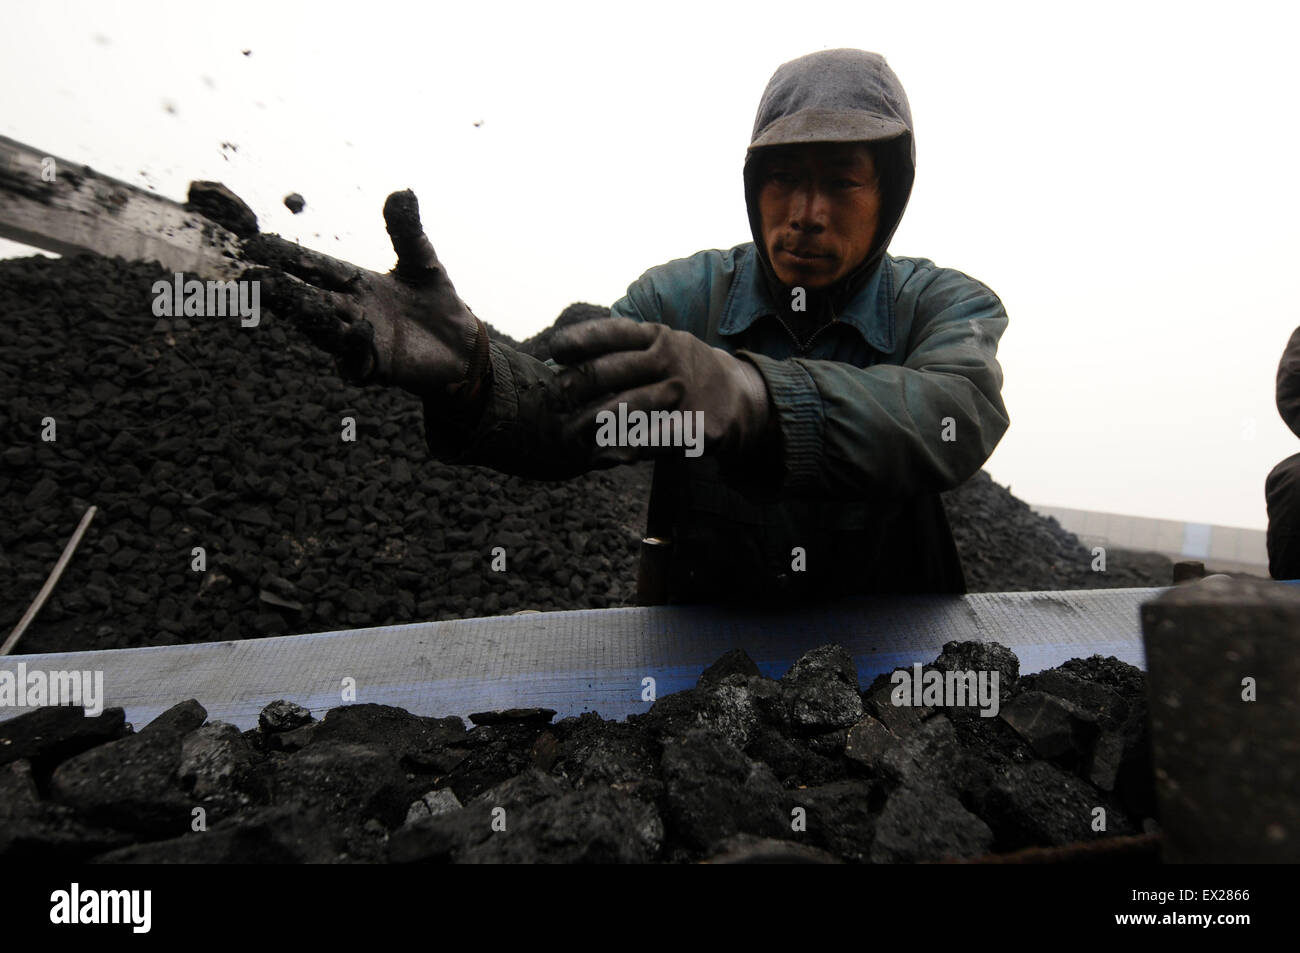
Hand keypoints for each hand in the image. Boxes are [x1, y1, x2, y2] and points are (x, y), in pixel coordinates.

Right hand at [246, 190, 487, 400]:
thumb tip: (403, 191)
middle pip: (305, 298)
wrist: (461, 345)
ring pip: (323, 329)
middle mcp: (347, 310)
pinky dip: (354, 347)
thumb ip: (407, 230)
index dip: (284, 256)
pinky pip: (356, 360)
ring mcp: (358, 341)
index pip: (311, 265)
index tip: (254, 245)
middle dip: (279, 290)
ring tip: (294, 302)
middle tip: (250, 279)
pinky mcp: (376, 367)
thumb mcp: (422, 260)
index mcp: (352, 282)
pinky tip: (359, 329)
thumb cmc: (434, 301)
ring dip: (307, 316)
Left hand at [549, 318, 771, 464]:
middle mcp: (670, 359)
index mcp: (658, 336)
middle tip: (553, 404)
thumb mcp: (662, 346)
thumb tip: (563, 357)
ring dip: (589, 426)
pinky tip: (602, 457)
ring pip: (623, 408)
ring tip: (567, 437)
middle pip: (607, 371)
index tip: (554, 351)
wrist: (742, 398)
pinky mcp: (697, 427)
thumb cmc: (684, 373)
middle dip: (572, 388)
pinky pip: (652, 441)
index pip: (612, 332)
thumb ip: (623, 350)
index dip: (578, 340)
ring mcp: (684, 393)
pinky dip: (623, 450)